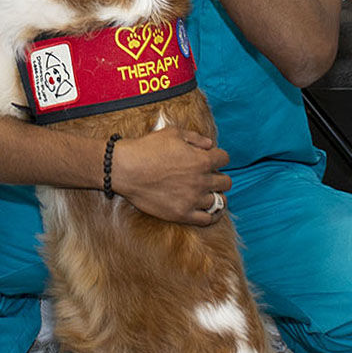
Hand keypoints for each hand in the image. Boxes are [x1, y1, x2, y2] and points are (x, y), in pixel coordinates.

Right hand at [109, 126, 230, 225]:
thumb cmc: (147, 148)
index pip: (225, 159)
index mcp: (202, 160)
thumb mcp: (173, 133)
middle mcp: (201, 180)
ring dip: (216, 196)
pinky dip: (211, 215)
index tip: (212, 159)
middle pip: (226, 182)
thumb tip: (209, 145)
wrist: (126, 169)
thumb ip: (195, 138)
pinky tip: (207, 210)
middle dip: (219, 177)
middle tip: (209, 176)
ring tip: (209, 194)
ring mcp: (193, 199)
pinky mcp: (182, 214)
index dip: (219, 157)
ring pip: (219, 201)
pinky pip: (207, 219)